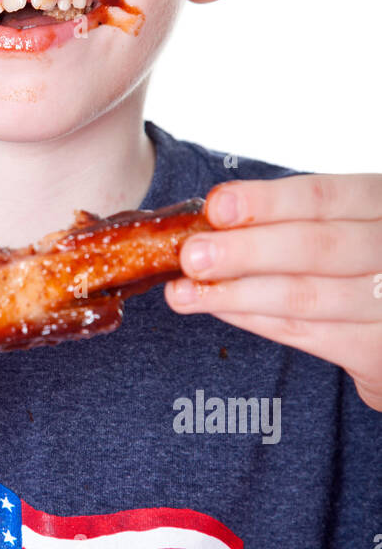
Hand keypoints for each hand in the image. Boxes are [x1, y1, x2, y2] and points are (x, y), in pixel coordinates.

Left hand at [164, 174, 381, 411]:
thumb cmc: (359, 261)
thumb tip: (210, 223)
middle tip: (191, 256)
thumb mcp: (343, 224)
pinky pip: (307, 334)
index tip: (216, 207)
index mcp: (380, 203)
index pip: (323, 198)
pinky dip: (256, 320)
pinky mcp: (376, 350)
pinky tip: (219, 309)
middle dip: (246, 252)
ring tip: (186, 293)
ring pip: (305, 297)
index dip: (267, 202)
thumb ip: (289, 221)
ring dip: (237, 294)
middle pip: (316, 248)